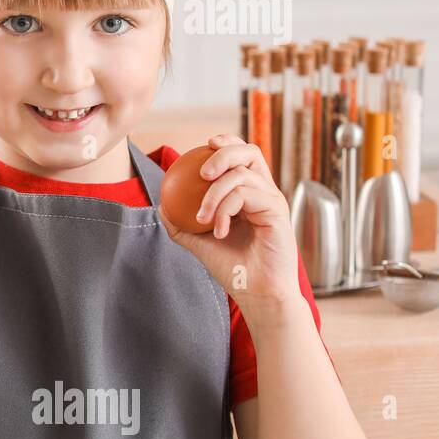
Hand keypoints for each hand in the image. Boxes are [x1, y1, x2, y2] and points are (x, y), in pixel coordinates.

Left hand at [158, 134, 300, 312]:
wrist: (256, 294)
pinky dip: (224, 210)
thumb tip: (161, 205)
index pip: (242, 156)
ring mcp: (273, 200)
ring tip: (202, 219)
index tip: (203, 145)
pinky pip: (244, 195)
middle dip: (223, 153)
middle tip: (201, 172)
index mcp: (251, 194)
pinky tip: (218, 231)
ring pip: (241, 174)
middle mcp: (265, 192)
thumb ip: (181, 223)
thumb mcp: (200, 243)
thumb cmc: (233, 269)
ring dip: (213, 194)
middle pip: (250, 152)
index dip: (226, 144)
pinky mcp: (278, 211)